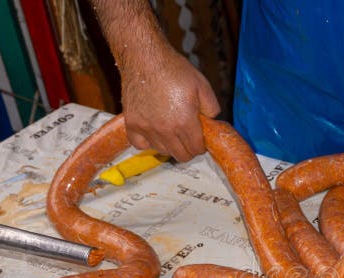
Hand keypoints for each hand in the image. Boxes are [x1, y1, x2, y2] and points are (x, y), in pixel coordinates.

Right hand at [119, 45, 219, 160]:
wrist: (145, 57)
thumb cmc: (174, 69)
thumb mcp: (203, 86)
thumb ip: (212, 109)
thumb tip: (212, 123)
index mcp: (185, 122)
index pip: (196, 149)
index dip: (201, 145)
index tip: (200, 137)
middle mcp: (165, 130)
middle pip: (181, 155)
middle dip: (188, 148)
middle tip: (188, 135)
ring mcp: (146, 128)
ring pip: (162, 151)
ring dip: (170, 145)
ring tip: (172, 129)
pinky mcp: (131, 123)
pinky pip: (140, 145)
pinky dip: (147, 142)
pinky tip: (154, 131)